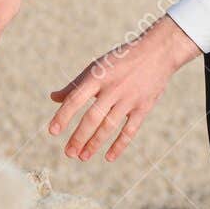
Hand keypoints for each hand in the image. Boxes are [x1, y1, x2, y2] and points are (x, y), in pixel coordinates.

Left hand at [48, 15, 200, 162]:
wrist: (157, 51)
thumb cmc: (120, 60)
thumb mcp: (96, 67)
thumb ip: (75, 84)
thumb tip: (53, 98)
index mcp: (97, 76)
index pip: (76, 99)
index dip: (63, 116)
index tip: (52, 132)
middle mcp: (113, 88)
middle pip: (92, 117)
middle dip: (79, 137)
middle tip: (68, 153)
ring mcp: (129, 98)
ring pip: (109, 126)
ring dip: (95, 143)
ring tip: (83, 157)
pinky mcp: (144, 106)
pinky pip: (130, 130)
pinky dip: (119, 145)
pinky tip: (108, 157)